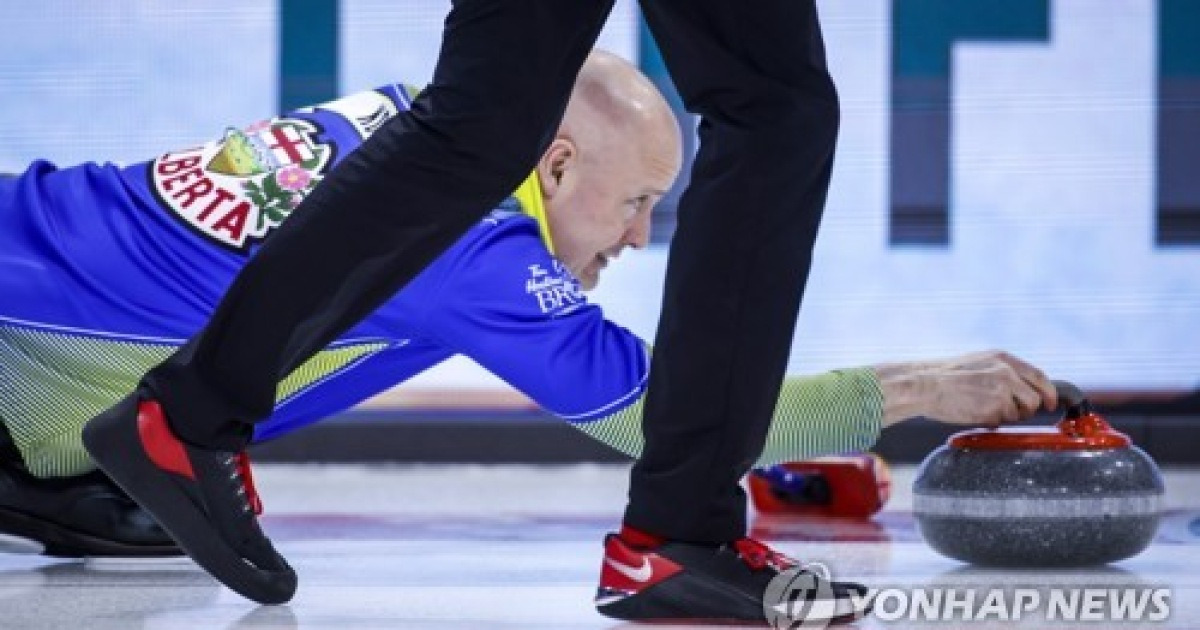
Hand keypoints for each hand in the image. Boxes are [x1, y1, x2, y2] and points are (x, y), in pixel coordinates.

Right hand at [875, 350, 1058, 427]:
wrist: (924, 384)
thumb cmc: (945, 376)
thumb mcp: (979, 362)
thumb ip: (1003, 371)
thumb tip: (1024, 388)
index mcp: (1003, 358)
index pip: (1039, 376)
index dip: (1048, 392)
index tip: (1049, 403)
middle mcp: (1007, 372)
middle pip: (1035, 398)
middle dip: (1027, 409)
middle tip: (1011, 411)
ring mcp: (1002, 391)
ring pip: (1020, 413)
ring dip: (1006, 415)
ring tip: (981, 407)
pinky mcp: (994, 408)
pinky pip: (1002, 422)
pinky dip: (991, 421)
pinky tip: (974, 411)